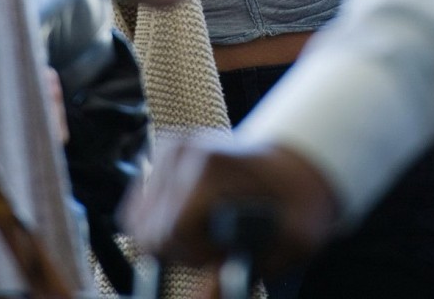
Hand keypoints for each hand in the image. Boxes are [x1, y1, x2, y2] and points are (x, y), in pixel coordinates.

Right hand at [126, 133, 340, 275]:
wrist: (295, 169)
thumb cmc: (297, 204)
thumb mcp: (287, 244)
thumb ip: (237, 275)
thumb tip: (201, 298)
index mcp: (211, 164)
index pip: (171, 230)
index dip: (196, 255)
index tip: (225, 251)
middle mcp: (183, 150)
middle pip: (149, 230)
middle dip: (181, 250)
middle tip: (218, 244)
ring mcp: (171, 149)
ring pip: (137, 221)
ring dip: (170, 238)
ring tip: (207, 231)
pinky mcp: (163, 155)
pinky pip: (140, 207)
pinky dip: (162, 223)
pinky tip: (194, 220)